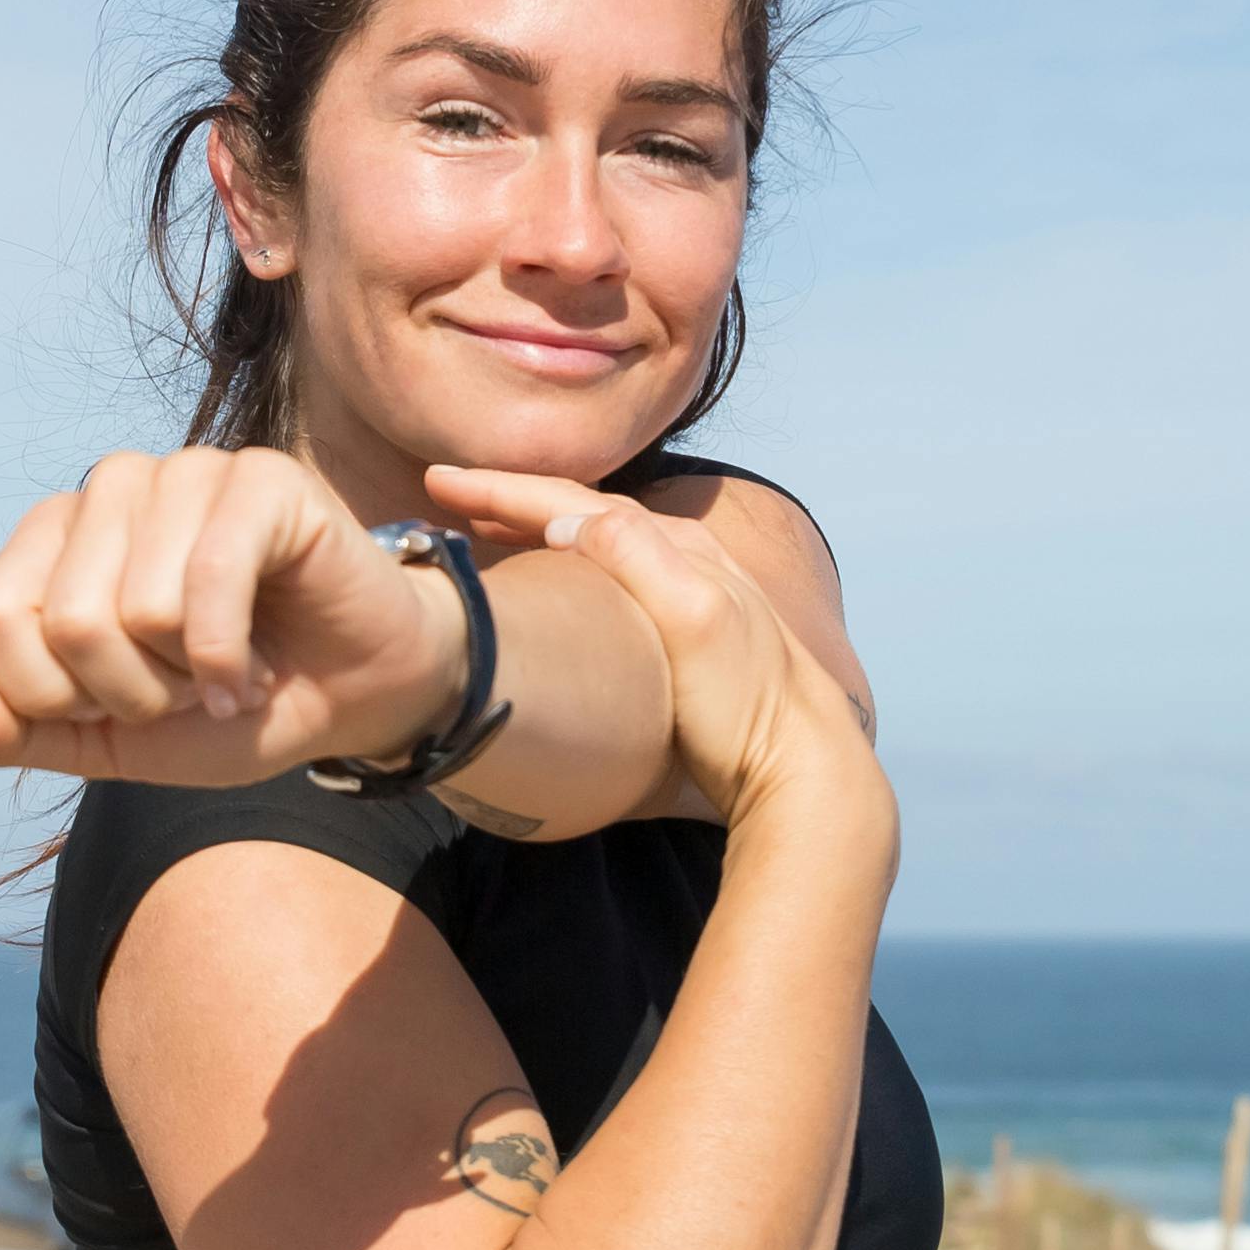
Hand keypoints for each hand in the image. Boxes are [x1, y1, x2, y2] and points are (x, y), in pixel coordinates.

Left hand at [0, 448, 459, 784]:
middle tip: (184, 689)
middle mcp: (109, 488)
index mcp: (55, 538)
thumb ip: (27, 728)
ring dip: (186, 676)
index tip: (120, 703)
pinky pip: (210, 578)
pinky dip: (227, 659)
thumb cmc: (228, 707)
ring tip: (222, 672)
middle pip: (65, 620)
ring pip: (136, 606)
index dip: (49, 696)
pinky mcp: (261, 479)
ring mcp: (185, 473)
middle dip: (132, 692)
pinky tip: (248, 674)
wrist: (353, 699)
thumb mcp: (114, 740)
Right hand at [437, 468, 881, 838]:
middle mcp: (688, 563)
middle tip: (450, 491)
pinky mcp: (691, 641)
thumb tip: (571, 518)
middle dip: (515, 499)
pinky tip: (562, 586)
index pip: (578, 503)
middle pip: (586, 513)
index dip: (506, 490)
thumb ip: (640, 559)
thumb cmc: (749, 704)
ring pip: (602, 544)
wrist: (805, 769)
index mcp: (680, 550)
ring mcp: (692, 599)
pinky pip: (616, 581)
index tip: (443, 479)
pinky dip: (574, 568)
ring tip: (489, 529)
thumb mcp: (696, 621)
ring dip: (542, 529)